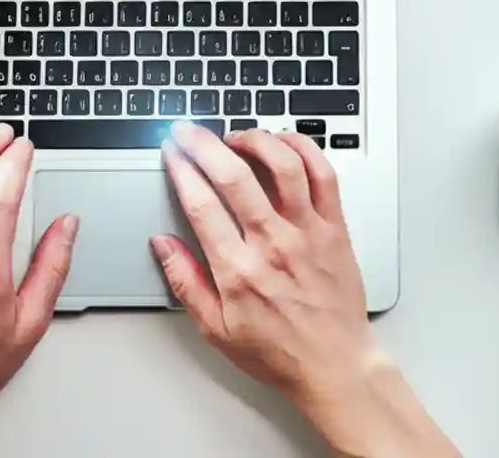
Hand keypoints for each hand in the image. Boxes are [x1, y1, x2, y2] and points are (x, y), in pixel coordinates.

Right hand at [155, 123, 456, 456]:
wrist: (336, 366)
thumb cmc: (279, 352)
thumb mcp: (216, 329)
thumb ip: (185, 282)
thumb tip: (162, 244)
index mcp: (239, 271)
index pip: (201, 204)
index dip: (181, 170)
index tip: (170, 154)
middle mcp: (274, 245)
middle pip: (234, 176)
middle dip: (204, 144)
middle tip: (188, 132)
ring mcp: (308, 232)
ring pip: (283, 165)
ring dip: (254, 139)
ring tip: (234, 136)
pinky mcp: (335, 228)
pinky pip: (323, 174)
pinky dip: (303, 148)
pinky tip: (283, 143)